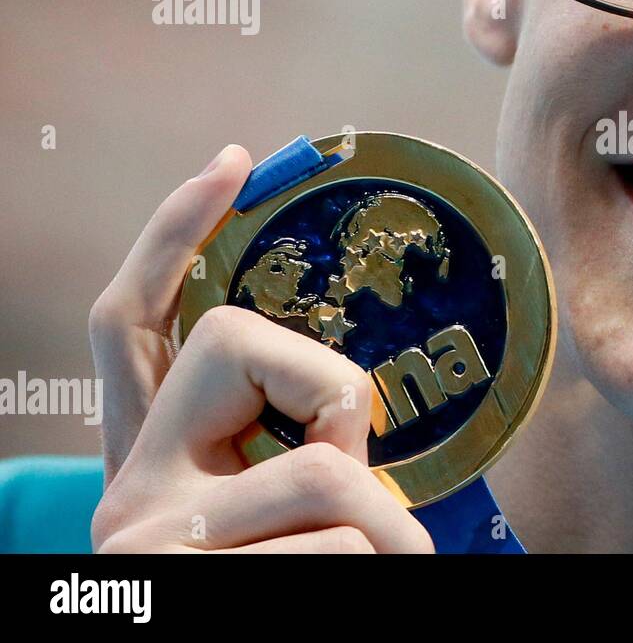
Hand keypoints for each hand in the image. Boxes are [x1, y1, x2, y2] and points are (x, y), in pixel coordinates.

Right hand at [88, 144, 433, 552]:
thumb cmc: (278, 581)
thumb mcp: (274, 518)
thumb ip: (285, 458)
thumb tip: (362, 425)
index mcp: (148, 462)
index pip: (128, 324)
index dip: (173, 234)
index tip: (234, 160)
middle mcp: (129, 490)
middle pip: (235, 347)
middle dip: (336, 392)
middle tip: (367, 477)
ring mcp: (150, 540)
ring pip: (320, 473)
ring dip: (383, 522)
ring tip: (393, 560)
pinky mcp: (182, 582)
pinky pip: (336, 540)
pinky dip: (379, 562)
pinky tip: (370, 583)